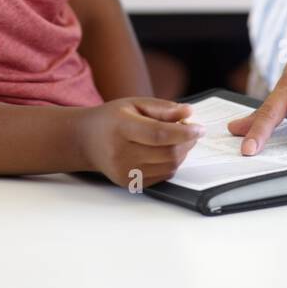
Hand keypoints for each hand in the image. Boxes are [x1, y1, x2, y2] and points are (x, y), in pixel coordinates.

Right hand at [78, 97, 204, 187]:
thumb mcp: (135, 103)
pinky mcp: (130, 184)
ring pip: (168, 167)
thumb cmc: (112, 118)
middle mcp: (121, 153)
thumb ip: (162, 108)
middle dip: (187, 142)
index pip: (159, 134)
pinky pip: (162, 176)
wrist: (86, 140)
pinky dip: (171, 163)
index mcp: (122, 128)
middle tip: (191, 130)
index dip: (184, 132)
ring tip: (179, 138)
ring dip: (182, 153)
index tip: (200, 128)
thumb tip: (188, 112)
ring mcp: (125, 172)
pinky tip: (166, 150)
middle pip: (167, 153)